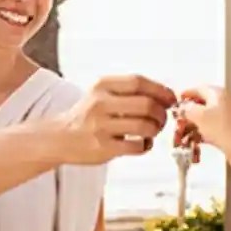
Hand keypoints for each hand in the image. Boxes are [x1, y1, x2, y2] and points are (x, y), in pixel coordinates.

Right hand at [54, 75, 176, 164]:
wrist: (59, 137)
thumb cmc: (87, 115)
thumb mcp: (102, 93)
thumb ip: (128, 91)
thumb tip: (165, 95)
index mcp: (102, 85)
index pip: (138, 82)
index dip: (160, 90)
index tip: (170, 98)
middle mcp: (100, 103)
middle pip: (146, 104)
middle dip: (161, 113)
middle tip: (162, 119)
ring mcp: (101, 126)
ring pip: (144, 126)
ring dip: (156, 129)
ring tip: (153, 131)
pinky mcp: (103, 148)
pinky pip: (136, 146)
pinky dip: (146, 146)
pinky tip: (142, 144)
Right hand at [177, 85, 230, 173]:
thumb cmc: (228, 130)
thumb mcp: (199, 116)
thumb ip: (187, 109)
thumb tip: (182, 108)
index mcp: (219, 94)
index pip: (199, 89)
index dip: (186, 95)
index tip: (178, 101)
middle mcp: (226, 104)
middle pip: (202, 106)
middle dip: (188, 116)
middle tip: (180, 122)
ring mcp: (230, 118)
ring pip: (207, 121)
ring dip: (194, 128)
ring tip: (185, 136)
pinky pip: (213, 131)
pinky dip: (203, 136)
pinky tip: (197, 143)